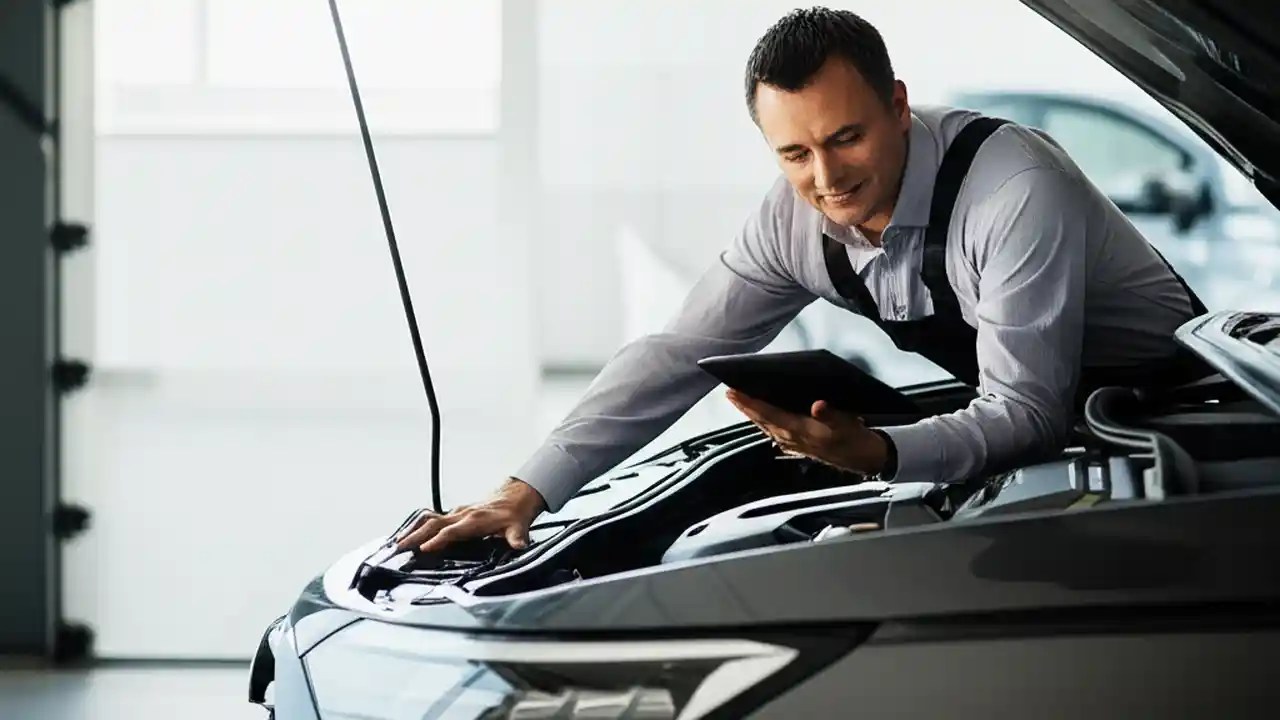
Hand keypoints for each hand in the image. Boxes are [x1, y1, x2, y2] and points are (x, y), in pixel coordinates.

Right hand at [394, 478, 546, 553]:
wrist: (515, 497)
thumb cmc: (514, 512)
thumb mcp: (519, 526)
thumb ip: (517, 537)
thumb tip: (519, 544)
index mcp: (475, 520)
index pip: (452, 531)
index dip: (438, 540)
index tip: (424, 549)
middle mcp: (463, 514)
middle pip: (433, 524)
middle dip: (416, 536)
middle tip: (400, 548)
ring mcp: (457, 513)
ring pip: (429, 519)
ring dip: (412, 530)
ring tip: (397, 542)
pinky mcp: (454, 514)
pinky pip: (431, 518)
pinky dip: (418, 526)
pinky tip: (408, 535)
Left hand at [725, 389, 888, 474]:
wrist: (863, 458)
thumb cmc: (852, 438)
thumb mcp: (845, 423)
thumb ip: (829, 415)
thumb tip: (817, 406)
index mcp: (798, 430)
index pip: (767, 414)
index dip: (749, 403)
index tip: (733, 392)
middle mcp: (790, 438)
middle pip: (760, 420)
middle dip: (744, 407)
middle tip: (729, 392)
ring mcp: (792, 443)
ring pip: (765, 426)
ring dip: (752, 414)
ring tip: (740, 401)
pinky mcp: (796, 444)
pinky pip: (773, 431)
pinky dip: (764, 421)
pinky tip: (761, 417)